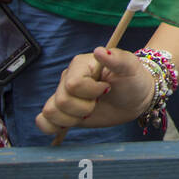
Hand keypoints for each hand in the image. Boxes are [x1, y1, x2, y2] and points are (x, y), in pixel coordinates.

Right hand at [34, 48, 155, 135]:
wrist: (135, 99)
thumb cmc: (133, 80)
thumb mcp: (131, 67)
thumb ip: (117, 59)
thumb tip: (99, 51)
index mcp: (80, 65)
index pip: (72, 84)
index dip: (90, 92)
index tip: (107, 88)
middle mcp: (68, 79)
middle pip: (61, 101)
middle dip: (85, 108)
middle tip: (100, 101)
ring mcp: (64, 96)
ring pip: (50, 112)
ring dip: (72, 118)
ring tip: (89, 112)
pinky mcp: (63, 112)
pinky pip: (43, 121)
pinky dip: (53, 127)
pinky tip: (71, 123)